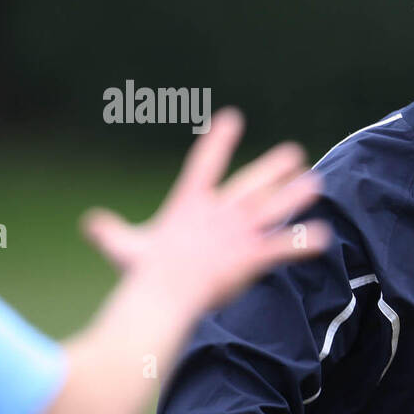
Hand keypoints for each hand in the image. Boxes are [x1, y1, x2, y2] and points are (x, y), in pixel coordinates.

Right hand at [80, 108, 331, 312]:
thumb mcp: (123, 247)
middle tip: (293, 152)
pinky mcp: (252, 256)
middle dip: (274, 167)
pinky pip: (285, 247)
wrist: (162, 296)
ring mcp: (238, 233)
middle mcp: (220, 213)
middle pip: (252, 184)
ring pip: (275, 209)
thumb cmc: (142, 274)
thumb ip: (109, 232)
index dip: (219, 140)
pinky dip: (305, 242)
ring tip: (316, 182)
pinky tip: (325, 237)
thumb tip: (89, 223)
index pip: (204, 163)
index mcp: (190, 204)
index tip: (232, 118)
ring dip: (296, 195)